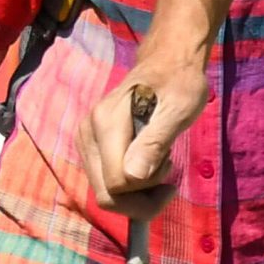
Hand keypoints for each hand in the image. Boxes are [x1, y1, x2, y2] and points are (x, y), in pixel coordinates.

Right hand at [78, 59, 204, 220]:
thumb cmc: (178, 83)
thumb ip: (155, 141)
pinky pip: (105, 182)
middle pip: (105, 195)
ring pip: (104, 193)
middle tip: (168, 184)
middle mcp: (87, 133)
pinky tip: (146, 164)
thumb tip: (133, 176)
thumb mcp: (178, 109)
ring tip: (159, 163)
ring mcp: (85, 140)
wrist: (166, 63)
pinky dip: (129, 185)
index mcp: (106, 124)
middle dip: (139, 201)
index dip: (145, 194)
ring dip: (136, 192)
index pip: (116, 185)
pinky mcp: (89, 146)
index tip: (172, 182)